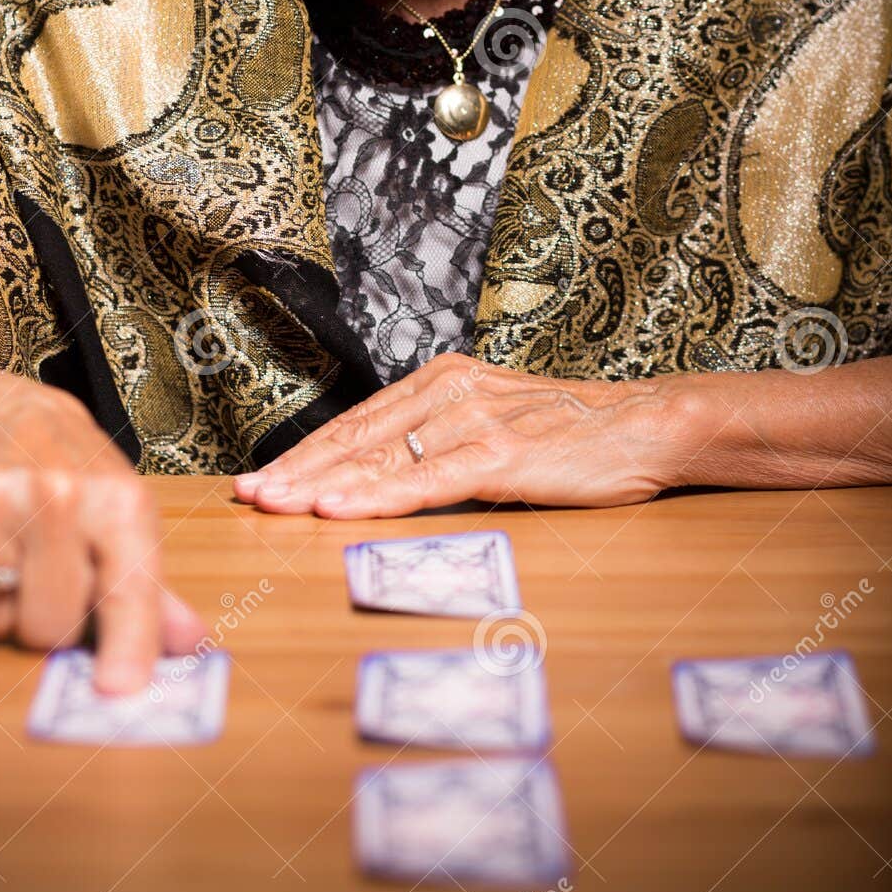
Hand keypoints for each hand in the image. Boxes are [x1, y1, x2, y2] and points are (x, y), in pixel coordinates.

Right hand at [0, 377, 205, 691]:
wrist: (7, 410)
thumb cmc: (78, 478)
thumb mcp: (128, 521)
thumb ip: (153, 593)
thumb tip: (190, 647)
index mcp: (122, 503)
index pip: (127, 592)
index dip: (127, 645)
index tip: (119, 690)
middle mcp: (62, 494)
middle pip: (48, 628)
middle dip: (49, 623)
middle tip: (50, 578)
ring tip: (12, 553)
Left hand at [233, 352, 692, 517]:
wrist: (646, 425)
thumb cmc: (573, 434)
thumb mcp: (495, 424)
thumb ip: (443, 441)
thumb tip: (386, 477)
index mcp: (442, 380)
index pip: (356, 422)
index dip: (304, 453)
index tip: (262, 477)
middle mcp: (449, 392)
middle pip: (354, 438)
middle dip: (294, 470)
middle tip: (245, 494)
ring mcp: (472, 422)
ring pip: (378, 459)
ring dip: (318, 485)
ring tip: (271, 504)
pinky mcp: (498, 456)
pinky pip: (422, 481)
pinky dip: (373, 498)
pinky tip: (335, 511)